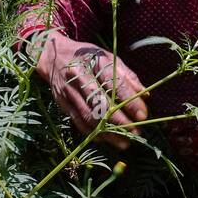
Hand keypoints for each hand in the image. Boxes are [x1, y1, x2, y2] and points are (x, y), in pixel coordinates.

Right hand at [34, 32, 148, 149]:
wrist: (52, 55)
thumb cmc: (87, 57)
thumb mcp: (109, 58)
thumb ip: (127, 76)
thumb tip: (145, 95)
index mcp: (95, 61)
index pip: (115, 84)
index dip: (130, 101)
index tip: (143, 116)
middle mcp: (80, 76)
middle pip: (101, 104)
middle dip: (120, 121)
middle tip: (136, 132)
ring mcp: (69, 91)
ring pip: (89, 117)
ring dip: (108, 132)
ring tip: (124, 142)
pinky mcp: (62, 102)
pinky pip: (78, 122)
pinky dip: (93, 133)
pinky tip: (106, 139)